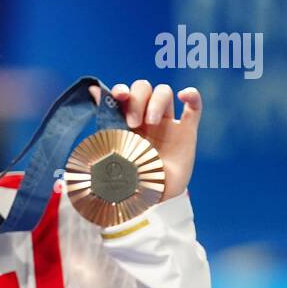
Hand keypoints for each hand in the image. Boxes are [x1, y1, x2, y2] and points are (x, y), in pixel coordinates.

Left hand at [89, 79, 201, 200]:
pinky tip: (184, 95)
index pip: (125, 94)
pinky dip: (192, 95)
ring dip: (156, 101)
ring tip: (152, 122)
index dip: (122, 89)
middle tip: (133, 123)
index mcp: (126, 121)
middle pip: (144, 89)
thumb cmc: (128, 177)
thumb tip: (91, 92)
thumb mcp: (112, 151)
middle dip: (137, 100)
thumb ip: (104, 125)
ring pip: (164, 93)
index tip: (119, 96)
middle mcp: (146, 118)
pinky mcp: (188, 131)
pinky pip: (195, 106)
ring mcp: (168, 123)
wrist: (151, 199)